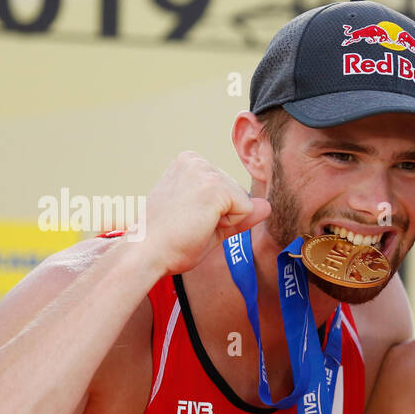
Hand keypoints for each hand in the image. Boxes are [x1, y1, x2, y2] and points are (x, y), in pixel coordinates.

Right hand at [134, 151, 271, 276]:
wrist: (147, 252)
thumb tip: (267, 206)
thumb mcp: (210, 223)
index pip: (228, 190)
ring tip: (193, 224)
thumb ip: (238, 213)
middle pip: (238, 194)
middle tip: (190, 225)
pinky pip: (246, 210)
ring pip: (243, 202)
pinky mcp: (215, 186)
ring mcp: (205, 171)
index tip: (187, 218)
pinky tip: (201, 224)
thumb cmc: (170, 242)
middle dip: (223, 217)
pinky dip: (229, 225)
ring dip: (225, 222)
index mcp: (188, 163)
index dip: (216, 214)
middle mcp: (196, 160)